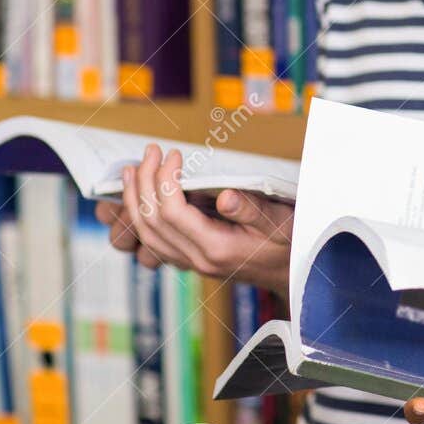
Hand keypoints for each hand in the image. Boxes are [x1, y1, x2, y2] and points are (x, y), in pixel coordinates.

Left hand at [92, 143, 293, 291]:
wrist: (292, 273)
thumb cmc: (289, 244)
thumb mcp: (280, 222)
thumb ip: (252, 210)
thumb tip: (225, 196)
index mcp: (217, 248)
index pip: (173, 212)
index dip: (165, 179)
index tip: (174, 153)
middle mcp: (197, 259)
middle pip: (152, 221)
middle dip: (144, 182)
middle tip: (150, 151)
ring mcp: (191, 263)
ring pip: (147, 234)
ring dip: (134, 199)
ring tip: (132, 170)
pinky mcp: (190, 260)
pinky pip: (154, 241)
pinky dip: (141, 216)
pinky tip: (141, 197)